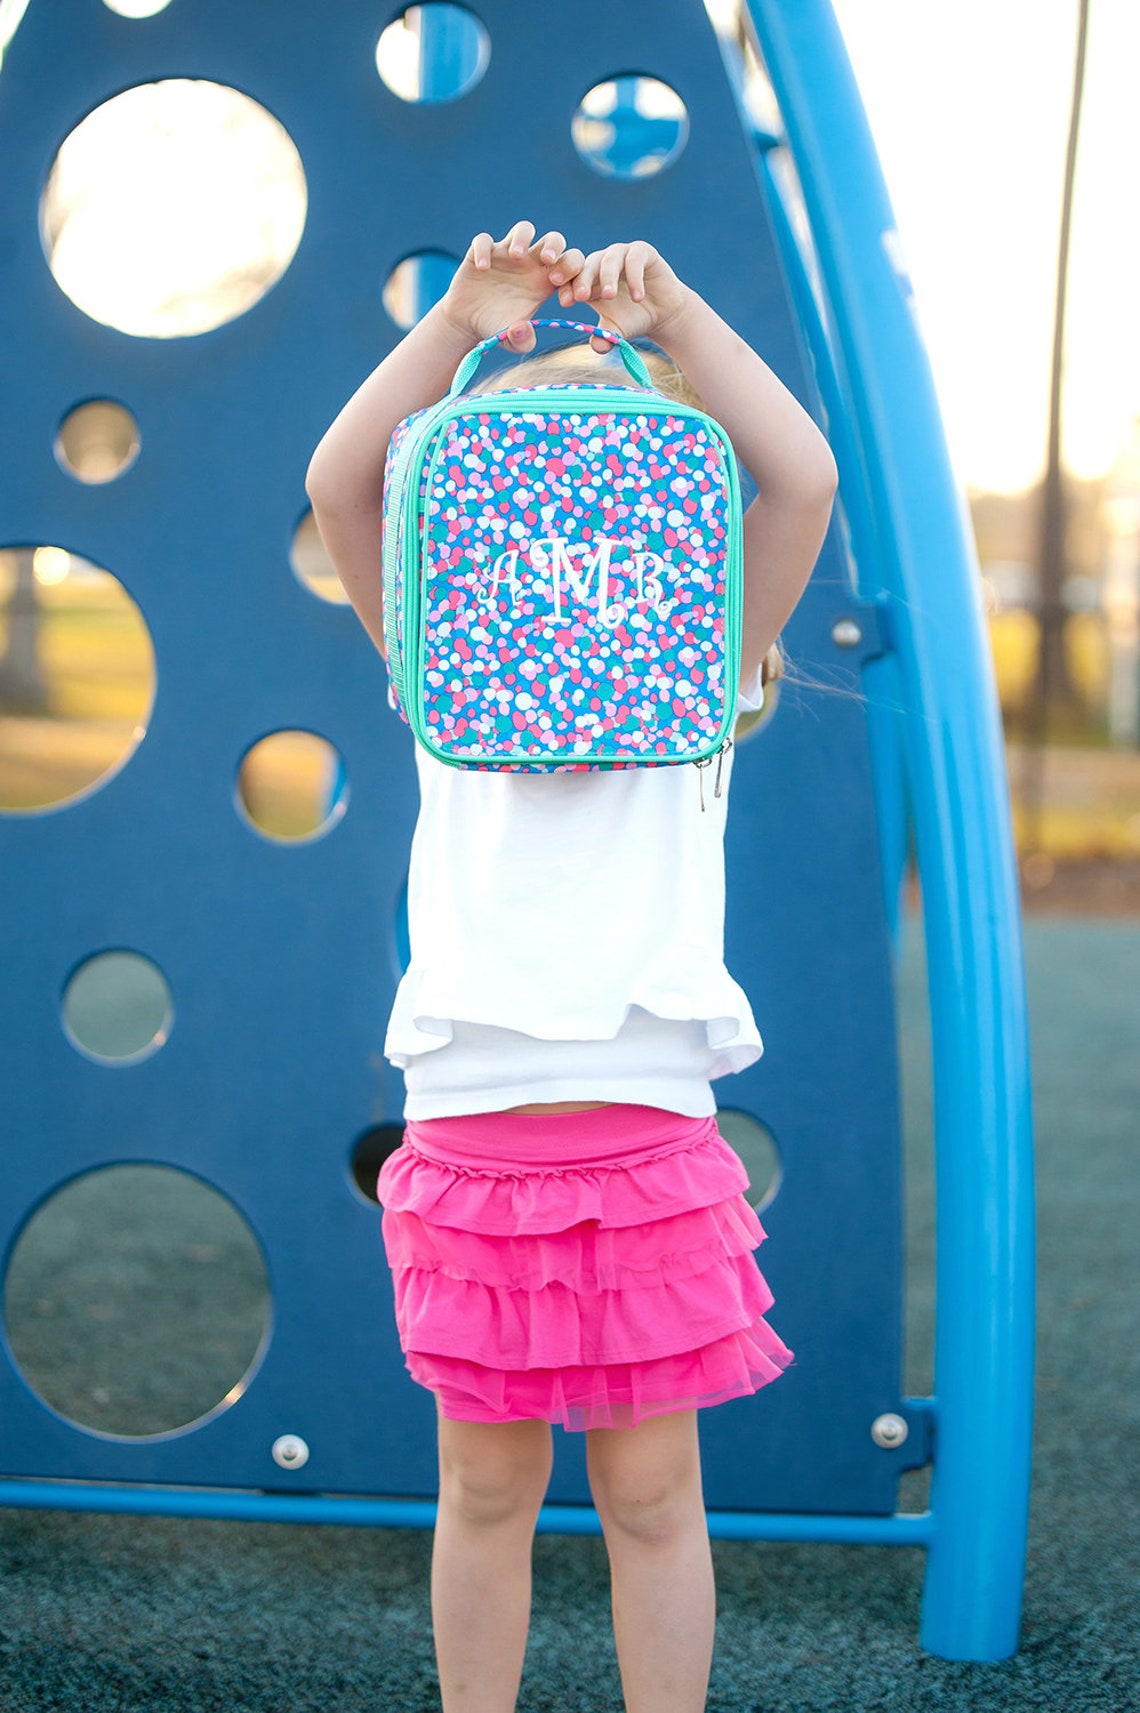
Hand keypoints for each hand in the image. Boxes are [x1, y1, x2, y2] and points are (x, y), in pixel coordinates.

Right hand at [440, 221, 585, 351]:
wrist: (468, 324)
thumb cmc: (497, 329)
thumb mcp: (513, 341)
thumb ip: (523, 340)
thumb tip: (523, 329)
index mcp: (545, 282)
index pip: (570, 264)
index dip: (573, 271)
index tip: (564, 288)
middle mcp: (529, 264)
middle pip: (554, 239)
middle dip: (555, 246)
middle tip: (548, 261)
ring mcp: (506, 254)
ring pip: (524, 229)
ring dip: (523, 238)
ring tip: (516, 256)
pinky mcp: (482, 252)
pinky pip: (485, 240)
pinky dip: (484, 249)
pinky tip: (483, 268)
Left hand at [557, 240, 692, 350]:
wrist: (662, 313)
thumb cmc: (632, 319)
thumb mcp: (616, 330)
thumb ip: (605, 337)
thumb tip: (598, 347)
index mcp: (588, 280)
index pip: (572, 279)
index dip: (566, 287)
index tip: (565, 302)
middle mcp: (601, 263)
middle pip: (587, 266)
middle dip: (582, 280)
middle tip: (580, 296)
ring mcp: (621, 255)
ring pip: (609, 259)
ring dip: (608, 277)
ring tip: (609, 296)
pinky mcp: (642, 251)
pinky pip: (634, 259)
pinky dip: (635, 277)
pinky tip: (638, 297)